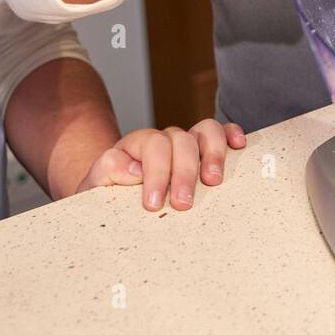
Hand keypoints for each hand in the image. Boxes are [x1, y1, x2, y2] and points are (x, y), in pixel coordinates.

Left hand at [75, 118, 246, 209]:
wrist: (114, 196)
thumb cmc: (108, 194)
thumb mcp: (96, 185)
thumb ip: (108, 171)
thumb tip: (133, 166)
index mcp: (137, 145)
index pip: (152, 146)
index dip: (155, 173)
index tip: (153, 204)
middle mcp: (165, 139)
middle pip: (181, 140)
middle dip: (184, 172)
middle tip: (182, 204)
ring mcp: (187, 143)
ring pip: (205, 130)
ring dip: (213, 153)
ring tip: (214, 181)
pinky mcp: (205, 150)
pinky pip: (222, 133)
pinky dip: (232, 135)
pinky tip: (238, 146)